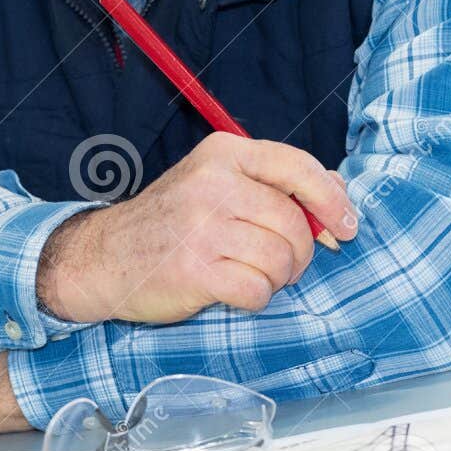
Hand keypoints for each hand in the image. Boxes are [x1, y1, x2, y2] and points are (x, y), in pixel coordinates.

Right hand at [37, 132, 357, 324]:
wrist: (104, 256)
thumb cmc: (173, 222)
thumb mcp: (218, 183)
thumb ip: (276, 183)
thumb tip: (340, 197)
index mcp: (224, 153)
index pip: (299, 167)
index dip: (332, 200)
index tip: (346, 227)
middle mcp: (213, 183)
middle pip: (293, 222)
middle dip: (300, 253)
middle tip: (282, 265)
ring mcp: (202, 226)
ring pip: (280, 259)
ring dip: (276, 278)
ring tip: (250, 274)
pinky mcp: (195, 270)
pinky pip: (257, 290)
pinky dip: (256, 298)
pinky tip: (233, 291)